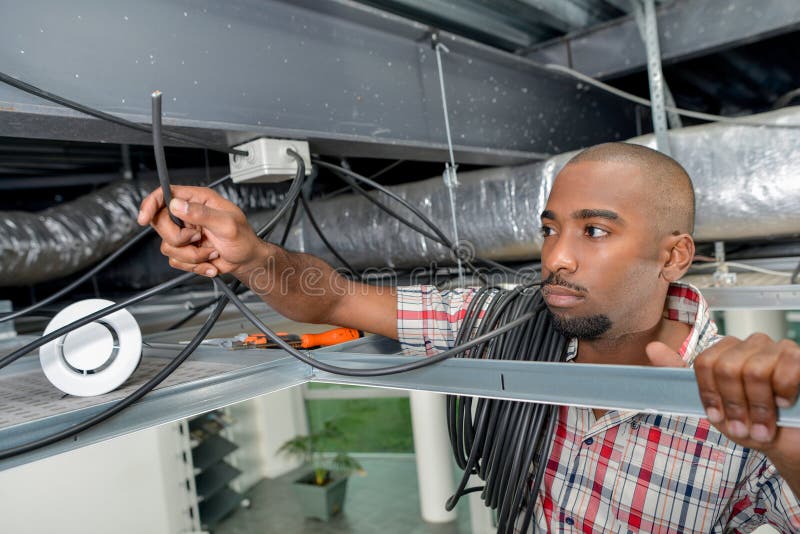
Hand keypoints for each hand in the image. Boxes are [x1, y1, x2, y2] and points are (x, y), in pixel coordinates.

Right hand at [137, 185, 266, 278]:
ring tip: (212, 251)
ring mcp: (185, 234)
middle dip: (180, 238)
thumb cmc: (243, 238)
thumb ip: (202, 213)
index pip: (165, 194)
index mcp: (198, 200)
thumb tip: (177, 205)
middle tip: (199, 238)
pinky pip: (176, 260)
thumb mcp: (227, 224)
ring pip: (168, 246)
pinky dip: (194, 265)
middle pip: (160, 224)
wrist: (246, 260)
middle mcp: (188, 215)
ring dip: (192, 255)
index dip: (150, 204)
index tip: (144, 218)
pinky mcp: (185, 250)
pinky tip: (210, 260)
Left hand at [647, 335, 799, 457]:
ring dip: (759, 407)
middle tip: (744, 427)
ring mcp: (776, 348)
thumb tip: (652, 348)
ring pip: (755, 371)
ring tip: (764, 426)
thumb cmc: (750, 421)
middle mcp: (749, 344)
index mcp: (725, 352)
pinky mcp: (799, 357)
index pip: (705, 363)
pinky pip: (786, 369)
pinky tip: (784, 404)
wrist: (786, 438)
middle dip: (735, 405)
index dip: (710, 394)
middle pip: (727, 367)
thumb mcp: (712, 404)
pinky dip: (783, 393)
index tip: (718, 418)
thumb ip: (681, 374)